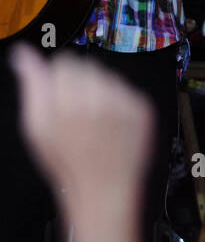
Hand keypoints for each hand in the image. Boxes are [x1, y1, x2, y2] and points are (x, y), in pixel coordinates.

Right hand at [9, 43, 152, 198]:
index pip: (66, 62)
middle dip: (80, 83)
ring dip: (101, 92)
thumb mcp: (36, 127)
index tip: (59, 98)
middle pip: (89, 66)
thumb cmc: (67, 161)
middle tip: (76, 113)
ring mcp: (126, 103)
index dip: (59, 80)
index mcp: (69, 100)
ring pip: (110, 77)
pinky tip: (112, 126)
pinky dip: (120, 103)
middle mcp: (100, 97)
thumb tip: (23, 53)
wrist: (105, 188)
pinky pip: (128, 91)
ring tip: (95, 122)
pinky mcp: (143, 110)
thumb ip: (32, 85)